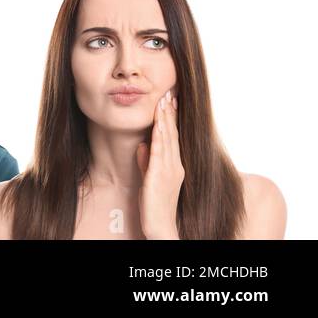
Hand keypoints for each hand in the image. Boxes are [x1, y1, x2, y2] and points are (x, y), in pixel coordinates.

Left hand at [137, 91, 182, 239]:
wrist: (160, 225)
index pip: (173, 137)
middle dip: (170, 113)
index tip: (168, 101)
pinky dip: (160, 137)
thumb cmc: (154, 205)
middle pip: (173, 134)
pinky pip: (161, 153)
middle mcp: (175, 165)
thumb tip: (142, 146)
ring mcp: (170, 170)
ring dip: (166, 119)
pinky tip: (159, 124)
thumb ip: (146, 162)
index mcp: (174, 165)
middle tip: (169, 92)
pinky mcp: (160, 176)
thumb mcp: (148, 179)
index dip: (171, 118)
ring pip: (168, 139)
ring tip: (164, 101)